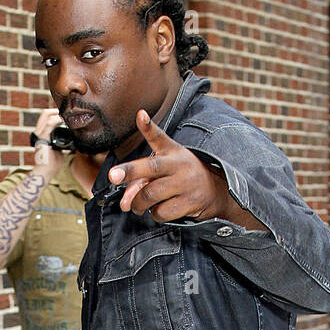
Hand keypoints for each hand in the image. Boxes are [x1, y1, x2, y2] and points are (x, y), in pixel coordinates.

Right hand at [32, 107, 63, 178]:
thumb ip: (63, 143)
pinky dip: (56, 120)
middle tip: (67, 112)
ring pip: (46, 115)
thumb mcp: (60, 150)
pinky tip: (63, 120)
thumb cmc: (52, 164)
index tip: (66, 114)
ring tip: (66, 115)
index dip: (55, 113)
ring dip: (57, 113)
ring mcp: (39, 134)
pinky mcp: (42, 138)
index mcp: (42, 133)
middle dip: (56, 110)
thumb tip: (72, 141)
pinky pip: (49, 124)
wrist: (46, 172)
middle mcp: (38, 131)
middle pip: (45, 113)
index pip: (46, 117)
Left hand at [107, 109, 229, 222]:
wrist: (216, 190)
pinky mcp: (190, 203)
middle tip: (114, 179)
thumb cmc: (182, 175)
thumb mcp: (167, 164)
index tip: (140, 116)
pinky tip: (159, 210)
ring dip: (139, 204)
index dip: (148, 126)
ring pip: (151, 195)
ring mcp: (185, 185)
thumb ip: (141, 179)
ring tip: (138, 206)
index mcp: (171, 152)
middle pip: (150, 168)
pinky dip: (155, 214)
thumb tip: (124, 204)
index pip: (158, 136)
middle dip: (130, 174)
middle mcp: (178, 165)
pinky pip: (162, 212)